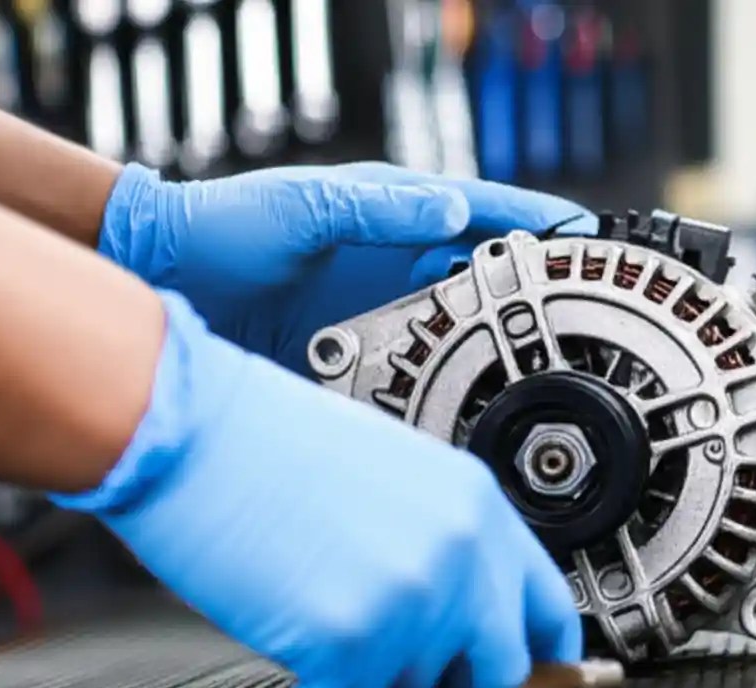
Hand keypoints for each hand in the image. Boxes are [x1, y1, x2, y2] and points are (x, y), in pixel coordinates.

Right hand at [51, 292, 581, 687]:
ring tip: (335, 654)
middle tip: (410, 683)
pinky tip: (304, 678)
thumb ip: (442, 547)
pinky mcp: (349, 641)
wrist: (194, 427)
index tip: (532, 684)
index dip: (541, 659)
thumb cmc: (272, 443)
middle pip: (500, 671)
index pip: (549, 611)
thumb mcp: (396, 478)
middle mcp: (461, 554)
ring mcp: (411, 601)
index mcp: (478, 506)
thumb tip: (459, 619)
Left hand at [99, 162, 594, 374]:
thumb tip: (450, 213)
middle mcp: (396, 267)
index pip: (486, 215)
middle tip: (576, 320)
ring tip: (530, 374)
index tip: (592, 243)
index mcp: (394, 217)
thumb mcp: (306, 206)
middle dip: (532, 298)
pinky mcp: (355, 363)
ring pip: (456, 337)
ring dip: (490, 353)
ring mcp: (379, 317)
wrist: (162, 280)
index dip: (542, 227)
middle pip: (484, 282)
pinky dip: (439, 396)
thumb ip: (377, 207)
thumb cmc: (225, 226)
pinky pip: (412, 381)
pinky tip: (458, 413)